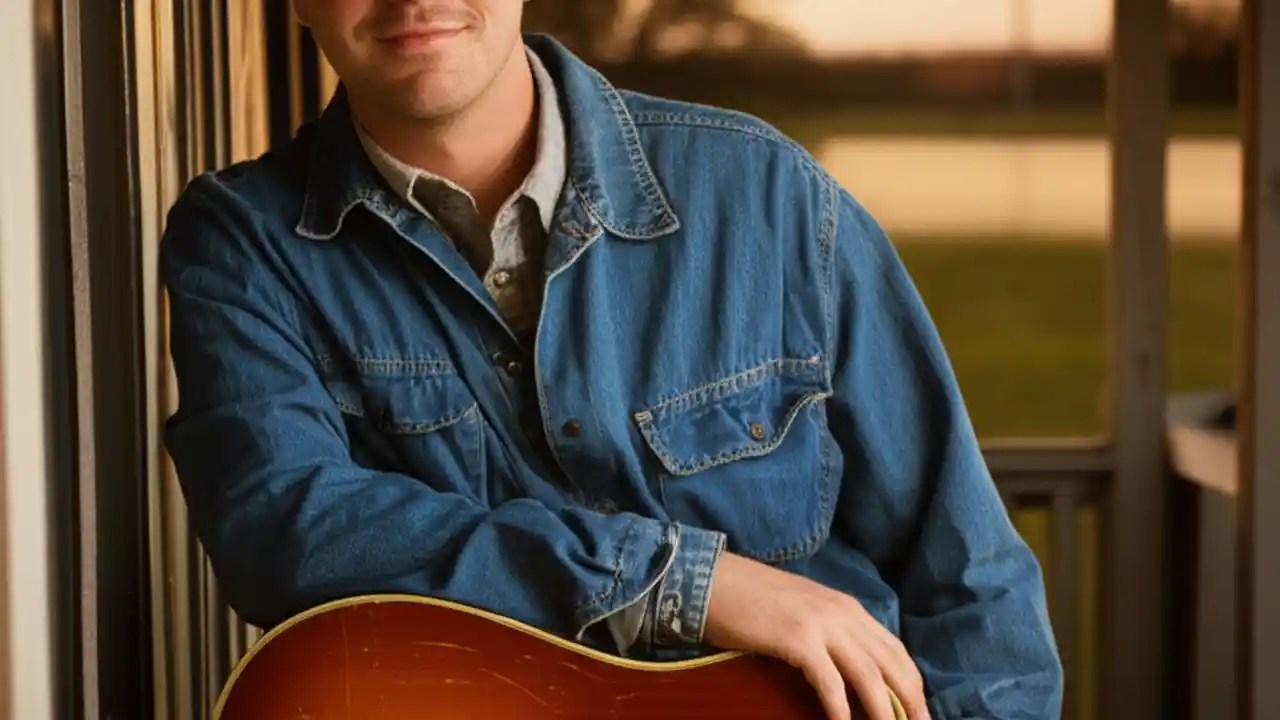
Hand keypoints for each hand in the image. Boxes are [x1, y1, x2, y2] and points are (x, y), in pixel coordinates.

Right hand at [703, 552, 928, 719]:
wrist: (713, 579)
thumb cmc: (752, 599)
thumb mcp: (805, 611)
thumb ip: (831, 634)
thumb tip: (851, 671)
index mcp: (848, 607)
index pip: (895, 649)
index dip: (912, 683)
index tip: (920, 710)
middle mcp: (844, 613)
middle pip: (891, 664)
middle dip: (910, 701)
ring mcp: (822, 625)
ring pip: (868, 676)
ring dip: (885, 711)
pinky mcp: (798, 639)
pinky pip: (830, 682)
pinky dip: (841, 709)